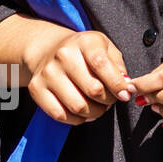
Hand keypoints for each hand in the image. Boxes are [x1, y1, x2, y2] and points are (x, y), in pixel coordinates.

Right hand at [0, 14, 133, 124]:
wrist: (50, 49)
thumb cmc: (85, 52)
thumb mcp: (106, 48)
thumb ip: (118, 66)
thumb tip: (126, 87)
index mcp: (84, 42)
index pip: (101, 65)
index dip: (116, 84)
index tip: (125, 94)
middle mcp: (63, 56)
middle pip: (92, 89)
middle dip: (108, 101)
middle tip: (111, 100)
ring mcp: (47, 73)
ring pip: (77, 106)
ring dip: (95, 112)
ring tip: (99, 107)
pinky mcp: (36, 88)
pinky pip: (59, 114)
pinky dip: (76, 119)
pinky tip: (84, 113)